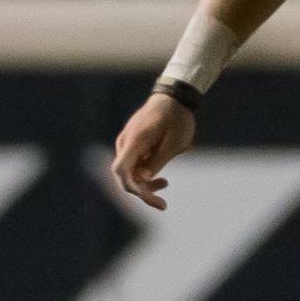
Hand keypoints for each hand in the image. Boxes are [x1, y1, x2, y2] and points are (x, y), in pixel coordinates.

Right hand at [112, 91, 197, 210]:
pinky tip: (160, 178)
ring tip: (165, 185)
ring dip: (143, 184)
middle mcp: (125, 142)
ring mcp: (127, 143)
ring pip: (128, 171)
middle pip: (124, 175)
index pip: (122, 170)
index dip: (134, 189)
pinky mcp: (132, 144)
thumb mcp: (173, 143)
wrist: (174, 96)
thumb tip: (142, 180)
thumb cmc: (176, 118)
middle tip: (162, 204)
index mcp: (135, 140)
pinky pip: (133, 164)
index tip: (152, 200)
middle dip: (141, 192)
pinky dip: (144, 174)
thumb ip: (156, 162)